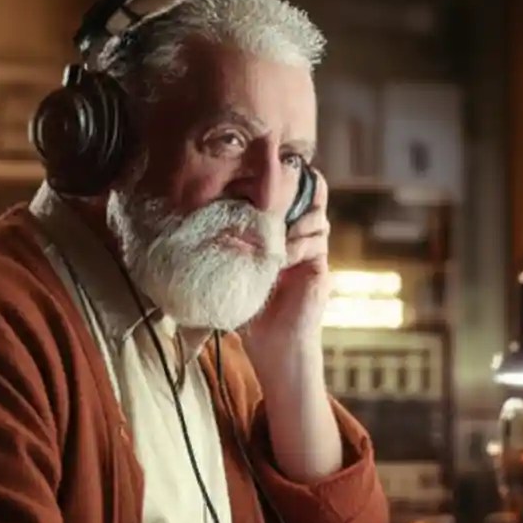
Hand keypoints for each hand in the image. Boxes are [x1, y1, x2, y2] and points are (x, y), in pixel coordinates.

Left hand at [241, 167, 329, 354]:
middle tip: (276, 196)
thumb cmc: (253, 315)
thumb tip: (202, 226)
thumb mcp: (240, 275)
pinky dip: (297, 247)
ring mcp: (315, 256)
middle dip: (298, 194)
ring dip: (297, 222)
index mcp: (286, 239)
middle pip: (314, 200)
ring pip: (319, 220)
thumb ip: (235, 251)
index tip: (270, 174)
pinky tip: (281, 258)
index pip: (295, 200)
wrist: (274, 349)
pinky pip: (316, 245)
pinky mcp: (321, 270)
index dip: (289, 183)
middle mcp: (303, 243)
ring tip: (277, 233)